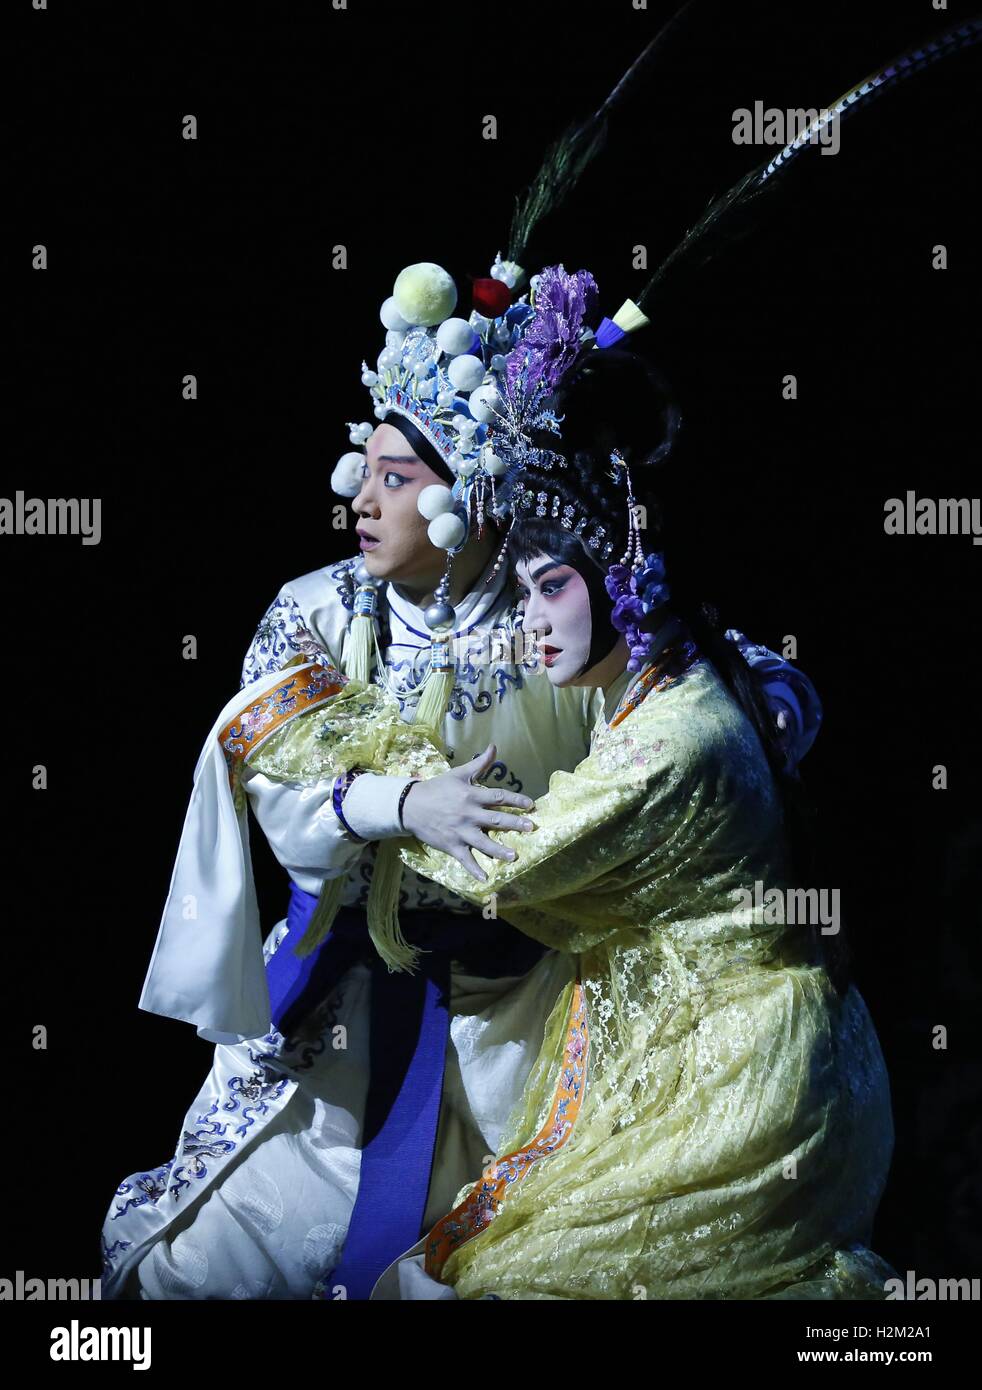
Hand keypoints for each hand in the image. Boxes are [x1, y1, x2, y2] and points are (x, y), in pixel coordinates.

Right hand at [400, 743, 534, 881]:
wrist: (410, 806)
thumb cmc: (437, 788)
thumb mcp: (458, 774)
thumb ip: (479, 764)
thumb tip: (494, 746)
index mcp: (471, 796)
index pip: (499, 797)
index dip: (516, 800)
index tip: (531, 805)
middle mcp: (468, 814)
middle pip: (495, 820)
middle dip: (514, 824)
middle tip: (531, 828)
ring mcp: (460, 832)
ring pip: (483, 843)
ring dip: (499, 850)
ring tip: (514, 856)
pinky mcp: (452, 845)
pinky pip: (465, 859)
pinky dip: (474, 870)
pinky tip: (485, 879)